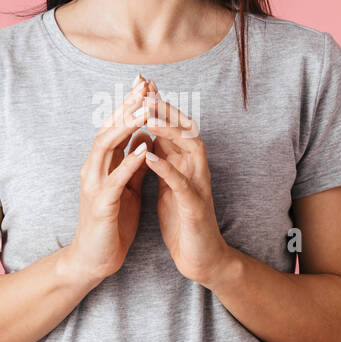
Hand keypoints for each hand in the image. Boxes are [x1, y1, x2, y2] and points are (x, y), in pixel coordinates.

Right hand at [66, 75, 155, 282]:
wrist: (95, 258)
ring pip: (106, 146)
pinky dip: (129, 162)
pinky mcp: (101, 204)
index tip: (146, 84)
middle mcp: (93, 168)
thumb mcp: (128, 187)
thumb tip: (146, 137)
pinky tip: (145, 149)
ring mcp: (94, 185)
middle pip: (108, 127)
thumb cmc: (112, 223)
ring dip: (126, 126)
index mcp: (101, 164)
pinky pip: (115, 178)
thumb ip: (134, 163)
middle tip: (144, 85)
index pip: (114, 125)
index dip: (129, 104)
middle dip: (126, 106)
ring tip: (145, 109)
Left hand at [139, 86, 232, 286]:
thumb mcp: (170, 183)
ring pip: (188, 148)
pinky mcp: (194, 206)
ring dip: (168, 129)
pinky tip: (149, 156)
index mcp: (185, 162)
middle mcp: (195, 167)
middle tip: (146, 87)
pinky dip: (166, 168)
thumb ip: (164, 158)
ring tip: (148, 113)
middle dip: (164, 106)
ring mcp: (197, 185)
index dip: (157, 105)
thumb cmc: (183, 220)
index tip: (140, 83)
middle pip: (184, 127)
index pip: (172, 126)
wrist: (200, 258)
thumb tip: (151, 134)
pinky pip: (181, 183)